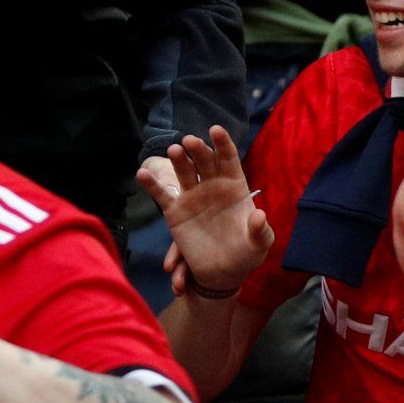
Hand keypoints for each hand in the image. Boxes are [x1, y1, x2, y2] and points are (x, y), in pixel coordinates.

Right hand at [136, 125, 272, 298]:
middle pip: (204, 161)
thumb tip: (259, 215)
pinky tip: (142, 174)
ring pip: (183, 172)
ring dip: (178, 159)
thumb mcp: (259, 244)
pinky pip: (162, 195)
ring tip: (174, 150)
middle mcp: (211, 186)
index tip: (215, 130)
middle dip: (198, 149)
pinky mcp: (175, 211)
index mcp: (234, 186)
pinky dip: (152, 185)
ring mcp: (192, 196)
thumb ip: (261, 231)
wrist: (222, 272)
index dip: (222, 144)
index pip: (228, 160)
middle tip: (191, 141)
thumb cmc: (245, 252)